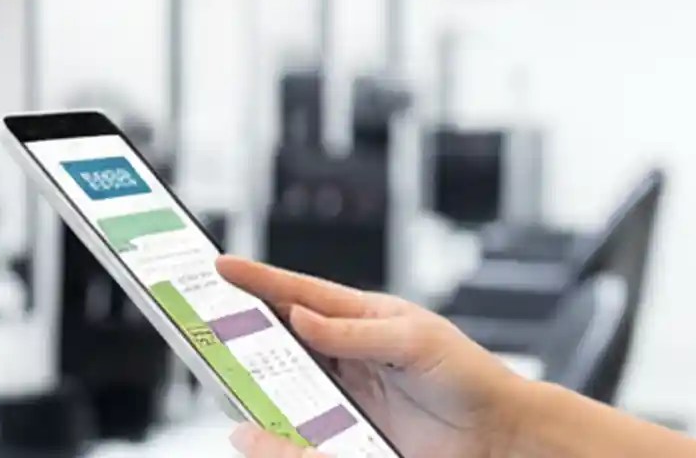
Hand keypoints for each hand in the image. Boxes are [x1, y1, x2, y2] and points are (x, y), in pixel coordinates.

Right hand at [216, 256, 527, 457]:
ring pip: (284, 379)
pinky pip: (301, 421)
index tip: (222, 264)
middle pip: (281, 336)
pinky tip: (259, 420)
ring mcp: (344, 390)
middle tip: (201, 319)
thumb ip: (356, 333)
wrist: (494, 431)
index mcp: (364, 316)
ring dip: (254, 377)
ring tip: (220, 371)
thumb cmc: (466, 373)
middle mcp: (346, 351)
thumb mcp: (414, 341)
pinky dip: (277, 420)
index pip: (302, 292)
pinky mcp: (347, 427)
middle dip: (241, 326)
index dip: (261, 279)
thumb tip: (302, 315)